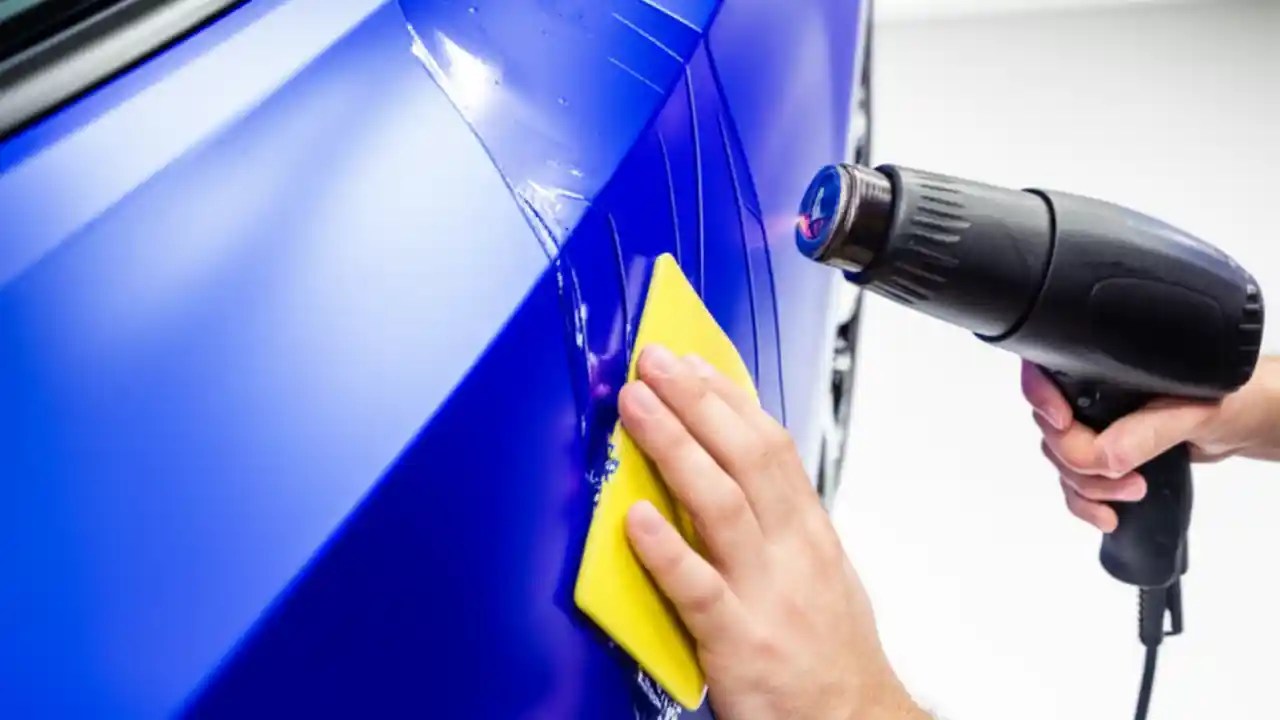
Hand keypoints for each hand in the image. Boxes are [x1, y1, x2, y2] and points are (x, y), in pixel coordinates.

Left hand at [616, 345, 926, 719]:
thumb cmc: (831, 651)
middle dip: (696, 401)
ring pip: (720, 504)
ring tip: (637, 408)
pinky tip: (634, 516)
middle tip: (654, 362)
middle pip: (745, 456)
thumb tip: (725, 466)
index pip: (770, 444)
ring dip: (674, 446)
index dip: (726, 396)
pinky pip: (696, 588)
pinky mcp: (739, 641)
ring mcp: (765, 594)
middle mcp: (790, 551)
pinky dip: (665, 549)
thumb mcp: (815, 569)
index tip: (693, 361)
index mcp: (807, 531)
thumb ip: (774, 519)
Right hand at [1022, 356, 1279, 531]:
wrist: (1256, 421)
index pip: (1046, 376)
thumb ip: (1146, 431)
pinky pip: (1077, 484)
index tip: (1064, 424)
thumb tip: (1104, 458)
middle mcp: (1095, 394)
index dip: (1042, 400)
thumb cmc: (1238, 399)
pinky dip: (1086, 504)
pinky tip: (1108, 515)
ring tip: (1131, 493)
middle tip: (1120, 474)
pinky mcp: (1112, 454)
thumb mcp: (1192, 410)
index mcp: (1105, 367)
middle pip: (1052, 431)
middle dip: (1078, 462)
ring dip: (1088, 488)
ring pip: (1063, 463)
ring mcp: (1101, 426)